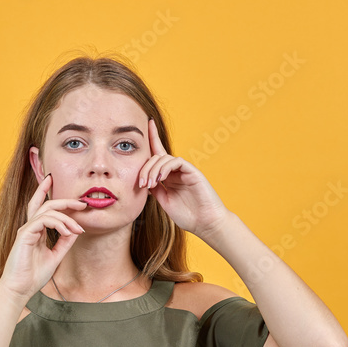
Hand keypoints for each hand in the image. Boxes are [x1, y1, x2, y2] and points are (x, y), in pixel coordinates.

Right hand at [0, 174, 85, 300]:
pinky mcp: (24, 234)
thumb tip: (76, 230)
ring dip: (66, 218)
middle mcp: (31, 228)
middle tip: (82, 203)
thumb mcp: (55, 256)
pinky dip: (58, 224)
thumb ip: (64, 242)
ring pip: (47, 211)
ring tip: (78, 229)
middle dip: (66, 201)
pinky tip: (67, 233)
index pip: (47, 210)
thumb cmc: (33, 275)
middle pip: (47, 205)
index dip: (63, 204)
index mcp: (37, 232)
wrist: (20, 289)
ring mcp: (26, 230)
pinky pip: (42, 220)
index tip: (81, 206)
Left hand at [139, 117, 228, 238]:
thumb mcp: (164, 201)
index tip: (146, 123)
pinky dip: (165, 168)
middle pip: (156, 157)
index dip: (152, 138)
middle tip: (142, 184)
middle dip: (145, 168)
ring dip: (153, 170)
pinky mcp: (192, 171)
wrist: (206, 223)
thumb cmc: (188, 215)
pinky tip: (161, 179)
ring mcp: (185, 170)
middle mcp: (176, 171)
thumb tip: (142, 178)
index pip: (158, 154)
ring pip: (164, 158)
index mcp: (169, 177)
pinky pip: (176, 161)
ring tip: (150, 184)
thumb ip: (155, 188)